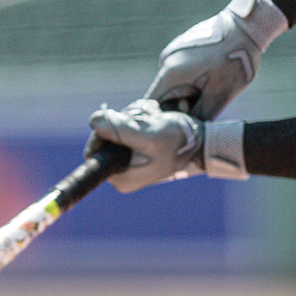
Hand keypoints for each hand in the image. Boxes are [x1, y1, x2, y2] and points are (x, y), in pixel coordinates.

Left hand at [87, 100, 201, 192]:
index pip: (94, 151)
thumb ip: (120, 130)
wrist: (202, 141)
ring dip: (134, 116)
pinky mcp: (137, 150)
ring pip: (116, 129)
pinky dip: (139, 118)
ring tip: (154, 116)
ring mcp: (129, 162)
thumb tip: (93, 121)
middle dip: (124, 121)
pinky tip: (154, 116)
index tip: (123, 119)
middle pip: (105, 138)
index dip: (105, 131)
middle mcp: (121, 174)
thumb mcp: (149, 136)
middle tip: (145, 117)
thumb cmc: (178, 142)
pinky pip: (127, 128)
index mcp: (120, 179)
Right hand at [147, 0, 288, 119]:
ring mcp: (173, 52)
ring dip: (187, 92)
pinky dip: (192, 79)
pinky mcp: (181, 46)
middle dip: (179, 107)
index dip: (160, 121)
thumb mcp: (221, 94)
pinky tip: (211, 74)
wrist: (246, 26)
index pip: (152, 105)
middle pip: (163, 96)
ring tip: (212, 87)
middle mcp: (166, 62)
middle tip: (204, 106)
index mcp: (171, 75)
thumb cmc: (235, 61)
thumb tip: (187, 133)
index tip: (172, 129)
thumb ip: (201, 116)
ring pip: (174, 84)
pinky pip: (181, 71)